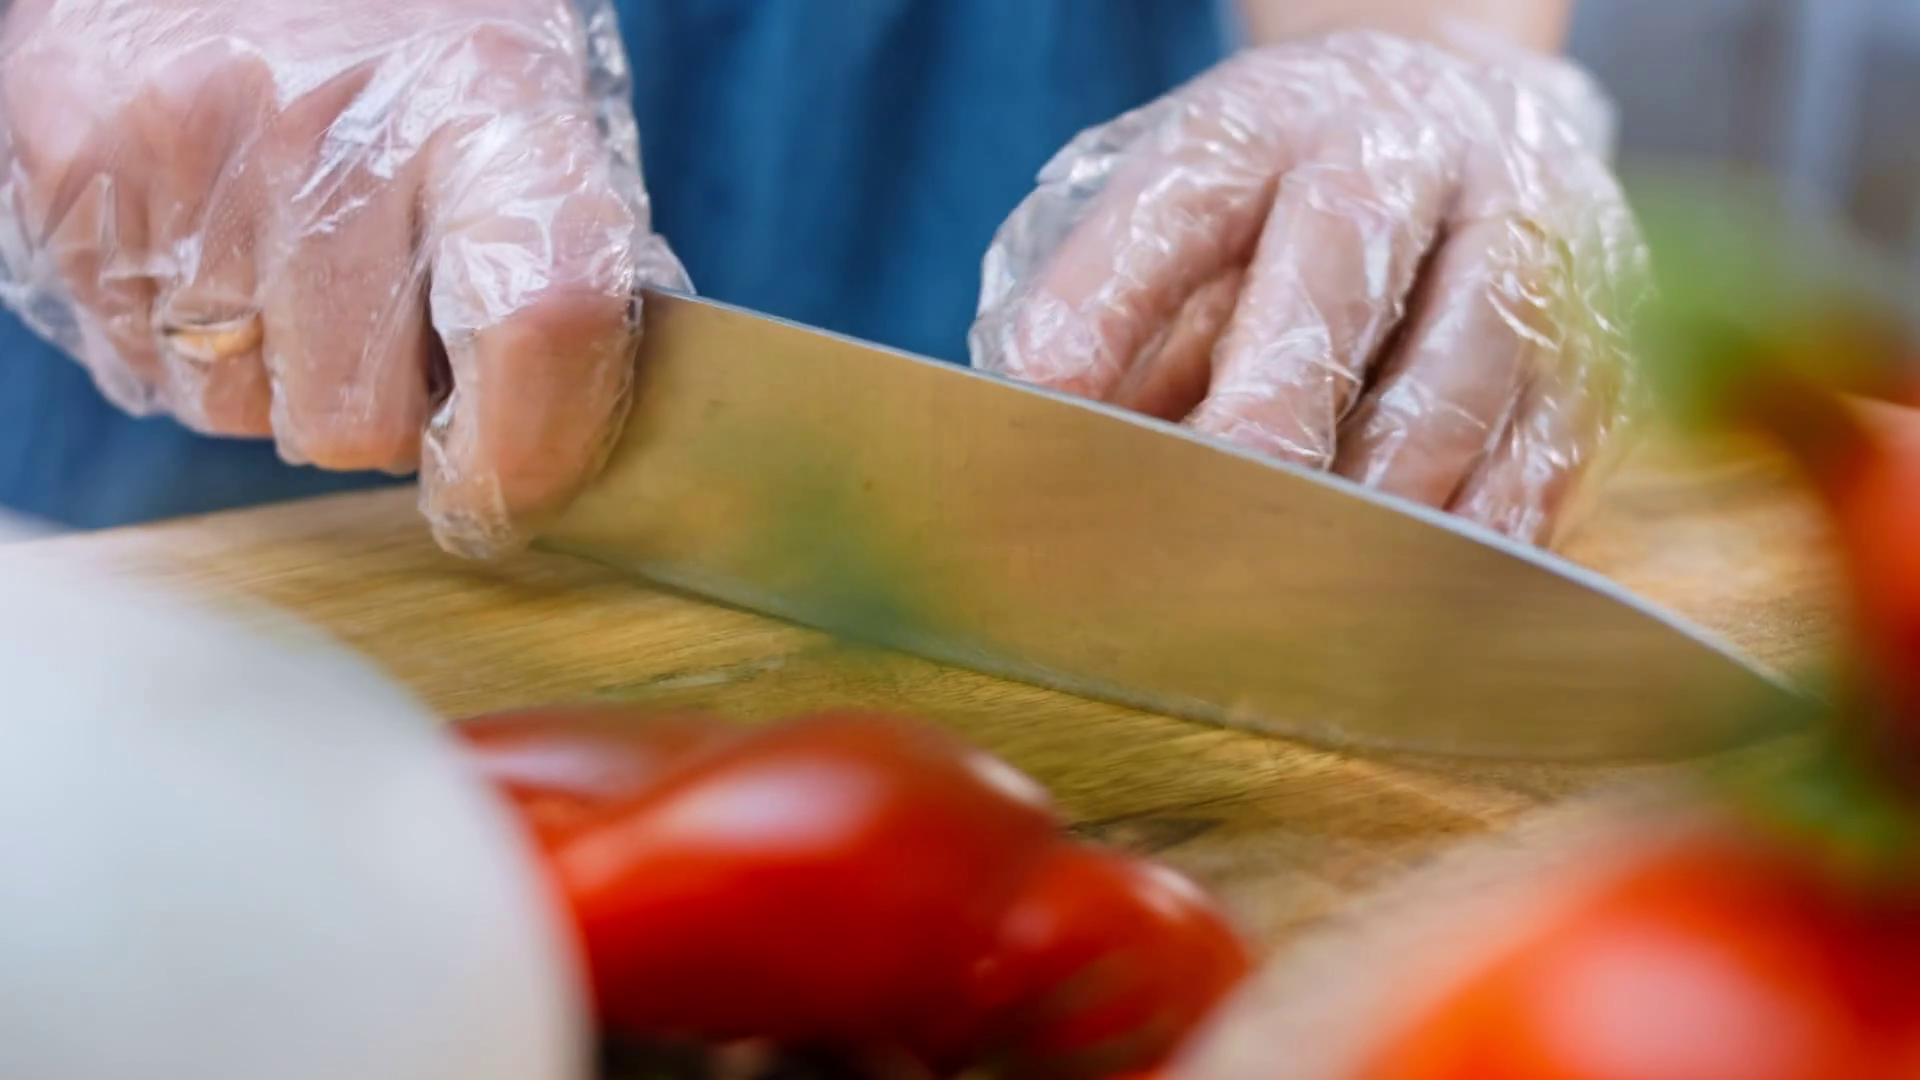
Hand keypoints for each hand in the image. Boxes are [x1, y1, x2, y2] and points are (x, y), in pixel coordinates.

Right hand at [0, 0, 684, 556]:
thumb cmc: (412, 33)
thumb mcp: (529, 105)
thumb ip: (561, 266)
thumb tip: (564, 448)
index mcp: (487, 100)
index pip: (541, 324)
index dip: (531, 456)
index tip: (507, 498)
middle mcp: (326, 126)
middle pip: (358, 425)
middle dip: (382, 410)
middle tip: (391, 319)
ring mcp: (180, 149)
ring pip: (242, 414)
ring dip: (280, 375)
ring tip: (298, 258)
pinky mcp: (64, 172)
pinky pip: (142, 366)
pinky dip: (190, 338)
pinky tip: (220, 242)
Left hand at [971, 30, 1645, 546]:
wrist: (1466, 116)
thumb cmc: (1283, 208)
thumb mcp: (1187, 221)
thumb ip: (1124, 325)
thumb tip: (1057, 453)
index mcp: (1265, 123)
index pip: (1180, 197)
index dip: (1108, 295)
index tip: (1043, 390)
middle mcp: (1401, 154)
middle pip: (1342, 258)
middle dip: (1276, 398)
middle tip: (1215, 505)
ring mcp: (1518, 228)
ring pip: (1469, 358)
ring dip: (1388, 484)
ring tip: (1313, 582)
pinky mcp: (1598, 322)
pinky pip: (1556, 438)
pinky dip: (1486, 529)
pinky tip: (1424, 593)